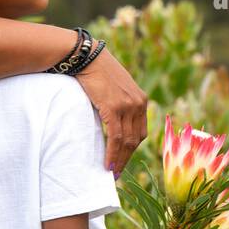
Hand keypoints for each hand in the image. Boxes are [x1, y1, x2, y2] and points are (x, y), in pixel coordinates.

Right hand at [72, 47, 147, 175]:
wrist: (88, 56)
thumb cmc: (97, 71)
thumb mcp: (116, 88)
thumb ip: (120, 104)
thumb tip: (114, 123)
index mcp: (141, 100)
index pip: (140, 132)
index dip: (132, 149)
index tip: (123, 160)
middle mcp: (138, 104)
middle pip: (135, 140)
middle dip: (126, 158)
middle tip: (117, 172)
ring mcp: (127, 106)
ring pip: (126, 141)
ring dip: (119, 160)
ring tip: (112, 172)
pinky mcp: (113, 108)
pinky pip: (115, 137)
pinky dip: (112, 153)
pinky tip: (108, 163)